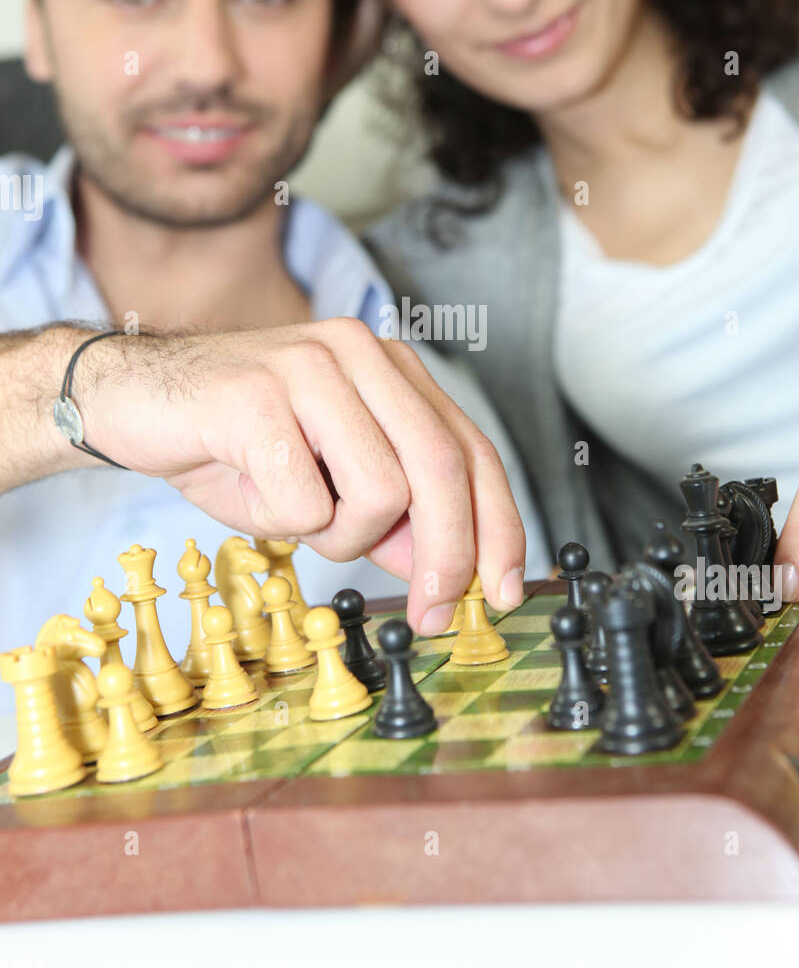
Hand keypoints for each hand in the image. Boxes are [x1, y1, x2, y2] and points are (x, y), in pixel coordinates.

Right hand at [75, 319, 526, 632]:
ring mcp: (309, 366)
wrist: (127, 401)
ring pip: (380, 493)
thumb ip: (392, 517)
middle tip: (431, 614)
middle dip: (447, 557)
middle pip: (442, 470)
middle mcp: (360, 352)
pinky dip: (279, 522)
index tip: (502, 589)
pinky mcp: (257, 395)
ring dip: (339, 536)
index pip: (472, 449)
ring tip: (292, 512)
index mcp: (389, 366)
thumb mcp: (326, 485)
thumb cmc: (232, 443)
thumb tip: (449, 572)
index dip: (499, 525)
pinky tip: (248, 488)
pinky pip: (304, 503)